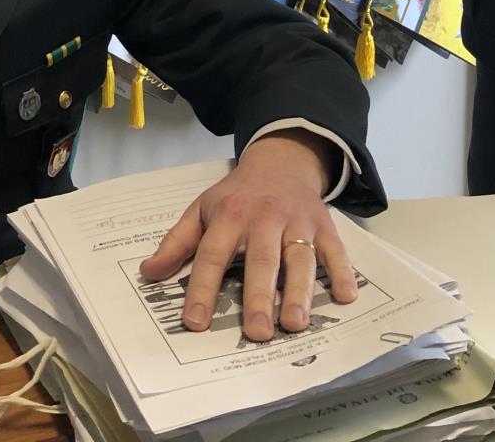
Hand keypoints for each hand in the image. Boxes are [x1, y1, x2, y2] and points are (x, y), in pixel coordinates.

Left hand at [140, 131, 356, 341]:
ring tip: (295, 324)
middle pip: (261, 261)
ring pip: (299, 258)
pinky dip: (343, 272)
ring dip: (299, 291)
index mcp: (230, 216)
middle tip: (256, 332)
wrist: (281, 161)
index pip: (212, 254)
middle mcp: (265, 218)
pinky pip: (335, 249)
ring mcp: (298, 221)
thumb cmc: (237, 195)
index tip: (194, 322)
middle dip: (259, 297)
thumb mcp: (202, 209)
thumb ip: (177, 242)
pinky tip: (345, 297)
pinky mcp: (324, 225)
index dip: (202, 288)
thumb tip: (148, 272)